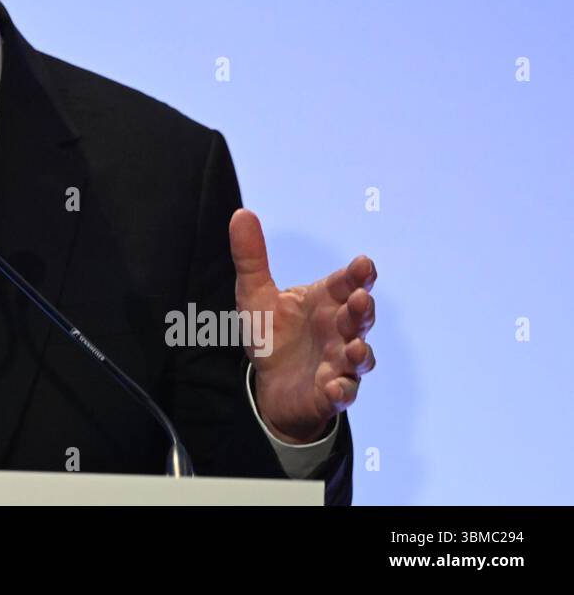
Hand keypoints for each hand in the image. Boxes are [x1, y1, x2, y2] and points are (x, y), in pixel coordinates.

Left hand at [230, 209, 376, 443]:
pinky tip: (333, 387)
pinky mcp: (332, 392)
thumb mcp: (255, 294)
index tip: (363, 264)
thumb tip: (241, 213)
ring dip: (360, 351)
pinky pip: (343, 393)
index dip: (357, 274)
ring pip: (359, 356)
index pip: (346, 283)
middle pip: (358, 317)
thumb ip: (251, 257)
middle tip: (360, 299)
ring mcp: (339, 362)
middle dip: (362, 309)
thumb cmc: (272, 333)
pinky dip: (341, 391)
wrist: (269, 382)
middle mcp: (338, 330)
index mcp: (325, 301)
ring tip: (354, 347)